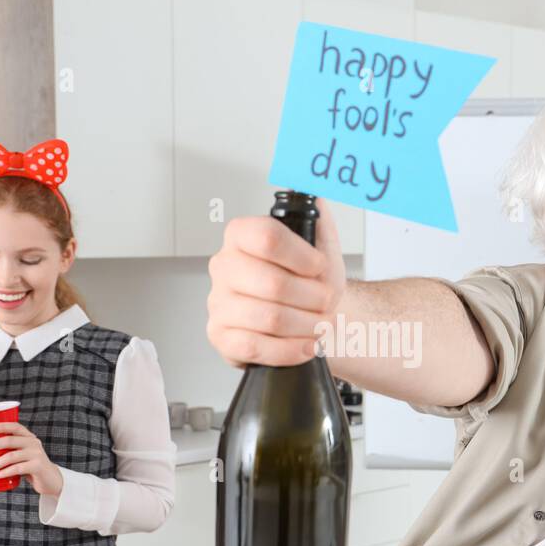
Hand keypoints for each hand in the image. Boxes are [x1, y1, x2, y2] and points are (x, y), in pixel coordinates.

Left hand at [0, 422, 62, 496]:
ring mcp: (36, 454)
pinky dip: (4, 472)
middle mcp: (33, 443)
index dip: (1, 426)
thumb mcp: (22, 455)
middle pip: (9, 441)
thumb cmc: (30, 467)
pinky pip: (17, 469)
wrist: (50, 480)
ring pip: (10, 456)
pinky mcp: (37, 466)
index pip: (15, 426)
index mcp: (29, 437)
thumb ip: (9, 451)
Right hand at [206, 197, 345, 367]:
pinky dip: (290, 349)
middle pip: (272, 283)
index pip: (267, 237)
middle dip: (311, 298)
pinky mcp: (221, 336)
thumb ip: (317, 216)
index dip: (301, 256)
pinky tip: (305, 344)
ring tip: (319, 324)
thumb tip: (317, 195)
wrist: (311, 315)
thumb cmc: (311, 281)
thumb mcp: (320, 244)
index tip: (320, 267)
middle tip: (326, 302)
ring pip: (269, 319)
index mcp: (241, 235)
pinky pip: (256, 347)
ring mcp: (218, 303)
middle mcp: (224, 266)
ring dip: (306, 325)